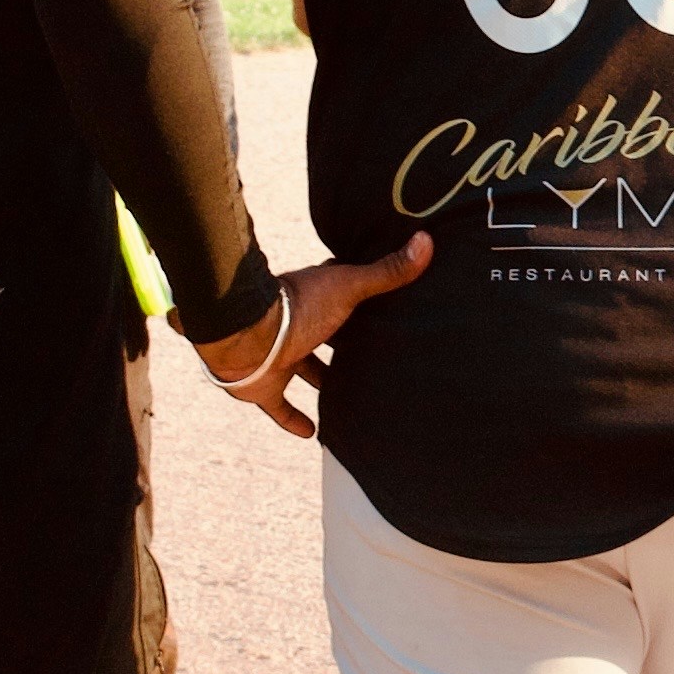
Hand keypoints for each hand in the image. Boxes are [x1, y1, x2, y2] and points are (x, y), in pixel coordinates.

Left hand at [194, 231, 432, 440]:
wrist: (248, 336)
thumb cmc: (299, 307)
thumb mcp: (350, 288)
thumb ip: (386, 272)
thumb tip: (426, 241)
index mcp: (316, 298)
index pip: (340, 292)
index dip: (358, 296)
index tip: (380, 302)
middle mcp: (298, 326)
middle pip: (324, 333)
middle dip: (341, 340)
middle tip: (370, 351)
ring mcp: (281, 357)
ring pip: (304, 368)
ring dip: (320, 377)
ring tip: (346, 391)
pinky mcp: (267, 385)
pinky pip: (280, 406)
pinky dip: (294, 419)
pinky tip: (312, 432)